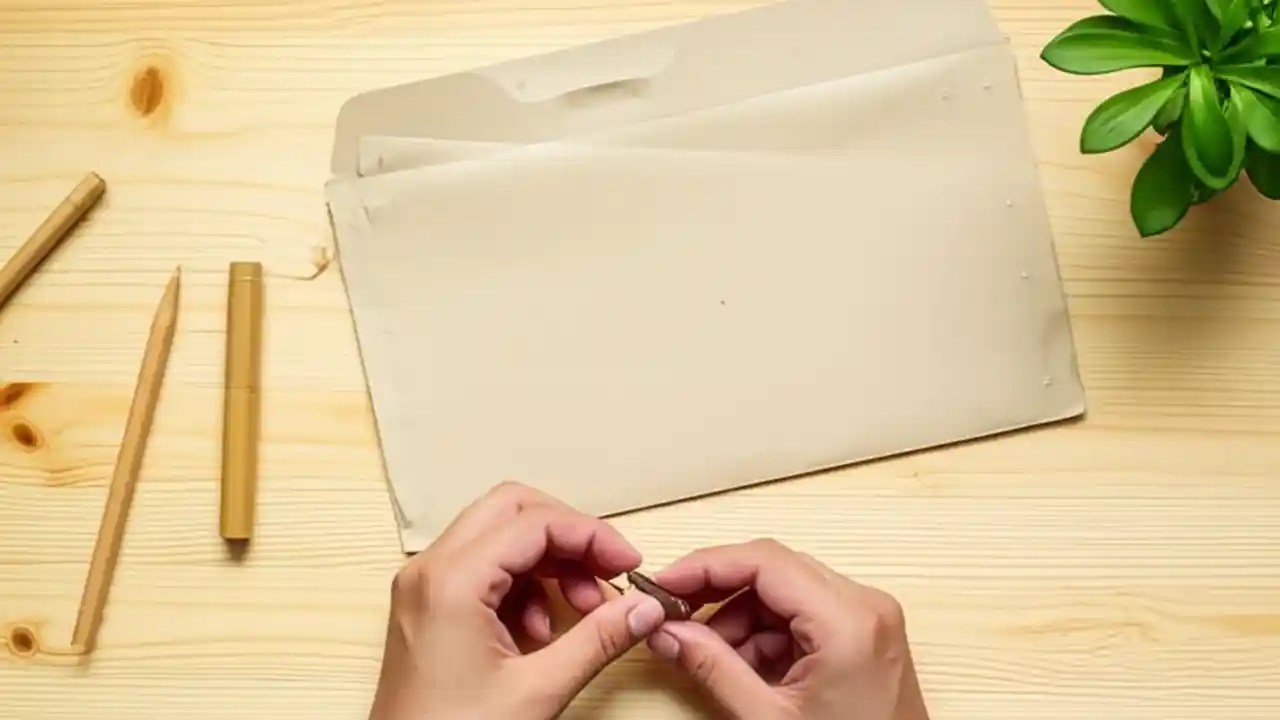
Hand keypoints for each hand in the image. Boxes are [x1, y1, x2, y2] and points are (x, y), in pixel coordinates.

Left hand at [369, 483, 667, 719]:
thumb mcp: (537, 691)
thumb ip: (596, 640)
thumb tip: (644, 607)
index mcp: (451, 582)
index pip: (535, 522)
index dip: (591, 536)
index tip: (628, 565)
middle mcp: (429, 570)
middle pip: (512, 510)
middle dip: (568, 537)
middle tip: (607, 574)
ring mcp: (423, 586)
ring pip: (498, 536)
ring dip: (548, 563)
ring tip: (582, 612)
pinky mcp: (427, 606)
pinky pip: (483, 569)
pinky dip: (523, 585)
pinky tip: (542, 631)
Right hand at [647, 539, 928, 719]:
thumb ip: (713, 669)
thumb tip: (667, 632)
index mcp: (848, 621)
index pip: (764, 561)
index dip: (706, 565)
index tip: (665, 582)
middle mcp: (865, 606)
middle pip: (773, 570)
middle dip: (718, 592)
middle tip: (674, 615)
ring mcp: (868, 618)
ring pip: (784, 591)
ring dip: (740, 617)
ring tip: (710, 658)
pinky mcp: (864, 634)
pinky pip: (802, 614)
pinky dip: (766, 634)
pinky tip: (743, 667)